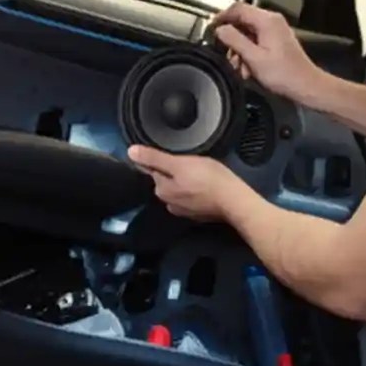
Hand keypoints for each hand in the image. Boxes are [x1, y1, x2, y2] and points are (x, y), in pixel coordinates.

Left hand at [128, 145, 251, 221]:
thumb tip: (130, 152)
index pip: (154, 171)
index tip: (176, 156)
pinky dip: (197, 192)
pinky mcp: (200, 214)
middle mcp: (170, 204)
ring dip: (186, 182)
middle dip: (175, 172)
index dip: (163, 160)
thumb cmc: (208, 179)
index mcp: (162, 191)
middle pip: (167, 181)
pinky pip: (193, 198)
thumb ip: (154, 158)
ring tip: (201, 173)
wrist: (234, 200)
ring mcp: (185, 211)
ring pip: (180, 190)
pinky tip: (206, 186)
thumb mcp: (180, 163)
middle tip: (192, 162)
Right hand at [211, 1, 324, 102]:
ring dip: (239, 49)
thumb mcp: (254, 58)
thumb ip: (234, 40)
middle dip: (231, 39)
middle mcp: (272, 21)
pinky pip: (255, 41)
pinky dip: (248, 53)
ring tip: (239, 66)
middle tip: (226, 54)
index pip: (237, 8)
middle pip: (242, 21)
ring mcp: (275, 30)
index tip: (212, 28)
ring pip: (247, 33)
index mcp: (267, 21)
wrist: (305, 85)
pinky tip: (248, 68)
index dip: (221, 17)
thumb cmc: (284, 74)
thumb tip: (220, 29)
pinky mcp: (276, 40)